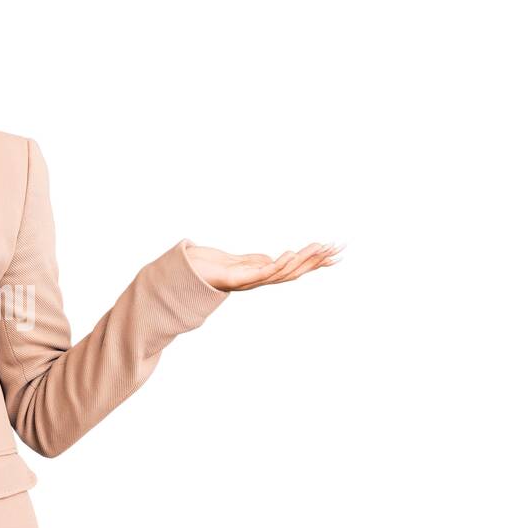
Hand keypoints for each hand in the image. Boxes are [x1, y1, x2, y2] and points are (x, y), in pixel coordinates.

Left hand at [184, 242, 343, 291]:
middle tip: (338, 248)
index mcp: (265, 275)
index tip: (338, 252)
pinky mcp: (236, 279)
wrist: (188, 275)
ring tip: (320, 246)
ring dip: (303, 259)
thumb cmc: (214, 268)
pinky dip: (278, 264)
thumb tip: (272, 259)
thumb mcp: (243, 262)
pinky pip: (262, 272)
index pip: (298, 268)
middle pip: (297, 271)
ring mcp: (250, 281)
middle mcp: (261, 280)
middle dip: (318, 260)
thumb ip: (259, 261)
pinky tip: (290, 254)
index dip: (317, 261)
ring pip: (284, 272)